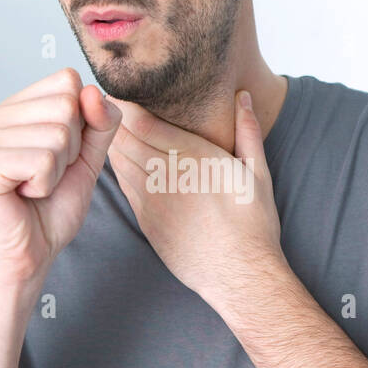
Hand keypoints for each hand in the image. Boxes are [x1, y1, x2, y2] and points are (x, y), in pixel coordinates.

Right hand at [0, 67, 121, 286]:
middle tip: (45, 176)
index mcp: (11, 108)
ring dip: (57, 171)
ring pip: (57, 134)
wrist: (29, 254)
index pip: (67, 81)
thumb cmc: (50, 208)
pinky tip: (23, 194)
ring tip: (33, 187)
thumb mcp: (88, 158)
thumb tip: (93, 91)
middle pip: (65, 105)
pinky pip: (42, 160)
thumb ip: (99, 122)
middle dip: (70, 150)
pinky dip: (45, 184)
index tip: (58, 157)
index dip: (80, 124)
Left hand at [106, 90, 284, 308]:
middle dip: (114, 120)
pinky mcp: (146, 221)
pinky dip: (121, 170)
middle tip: (109, 104)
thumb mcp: (258, 173)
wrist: (239, 275)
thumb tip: (241, 97)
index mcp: (192, 156)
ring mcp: (151, 199)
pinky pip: (124, 186)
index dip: (127, 104)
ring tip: (113, 128)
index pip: (142, 121)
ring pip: (119, 161)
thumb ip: (247, 132)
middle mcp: (165, 175)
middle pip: (124, 138)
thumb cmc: (253, 225)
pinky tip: (126, 161)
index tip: (124, 92)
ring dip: (115, 143)